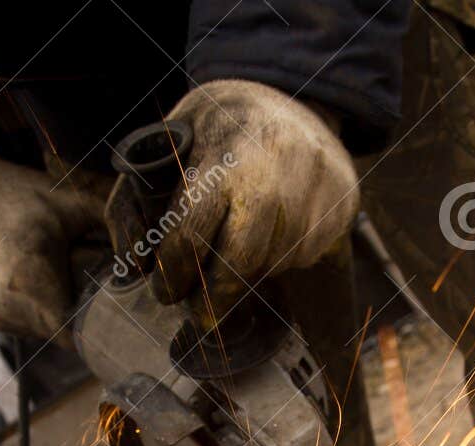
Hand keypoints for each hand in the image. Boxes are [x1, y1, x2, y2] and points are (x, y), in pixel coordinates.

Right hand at [0, 153, 106, 339]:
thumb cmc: (18, 196)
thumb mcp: (71, 201)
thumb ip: (117, 225)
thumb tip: (153, 253)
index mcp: (29, 275)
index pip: (73, 333)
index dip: (96, 330)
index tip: (112, 315)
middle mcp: (5, 301)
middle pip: (62, 333)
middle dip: (80, 317)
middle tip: (88, 288)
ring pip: (43, 332)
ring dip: (57, 314)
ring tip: (56, 279)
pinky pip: (23, 327)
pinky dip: (34, 312)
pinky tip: (32, 282)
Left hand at [109, 80, 359, 308]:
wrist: (298, 103)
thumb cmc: (223, 128)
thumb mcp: (172, 142)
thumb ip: (138, 199)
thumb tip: (135, 268)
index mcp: (222, 154)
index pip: (192, 228)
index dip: (174, 271)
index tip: (165, 292)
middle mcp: (273, 174)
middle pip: (241, 260)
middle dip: (216, 294)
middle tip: (201, 315)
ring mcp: (312, 193)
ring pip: (273, 263)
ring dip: (248, 273)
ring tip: (236, 256)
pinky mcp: (339, 209)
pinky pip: (302, 257)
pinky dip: (281, 258)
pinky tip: (273, 234)